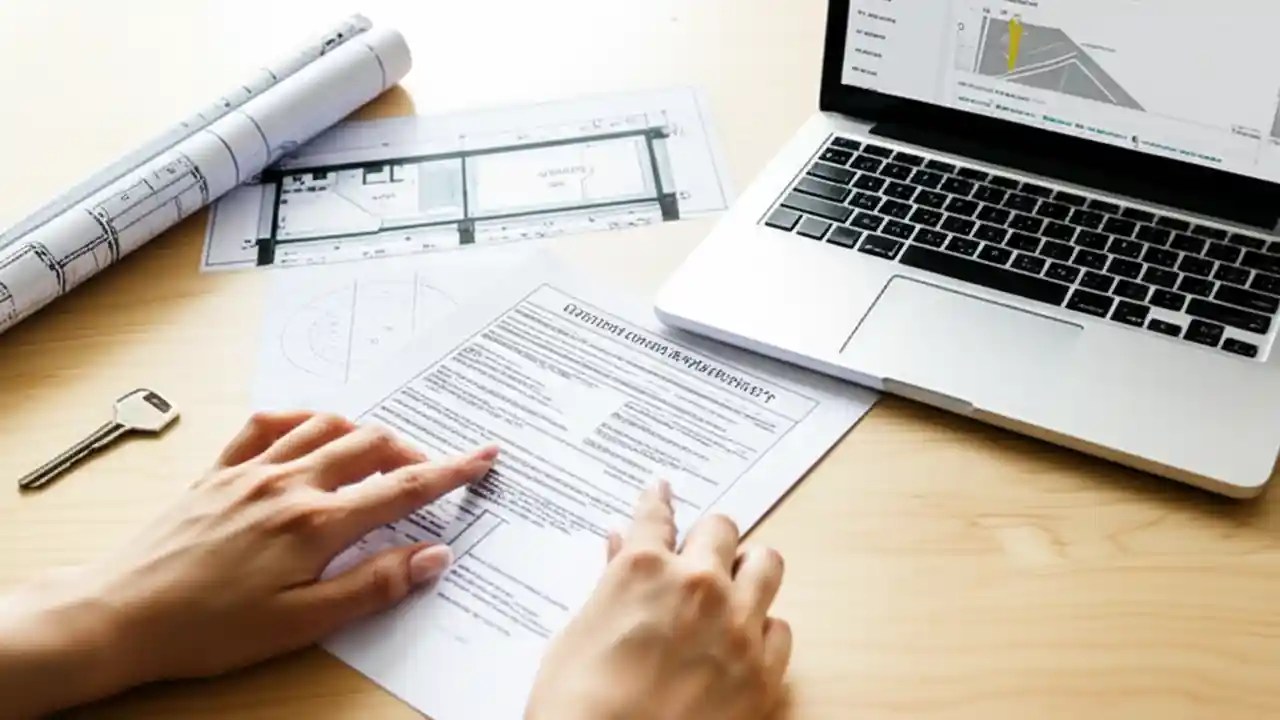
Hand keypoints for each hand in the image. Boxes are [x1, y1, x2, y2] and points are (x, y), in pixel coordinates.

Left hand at [0, 411, 496, 717]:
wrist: (120, 615)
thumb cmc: (206, 630)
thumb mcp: (300, 624)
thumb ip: (371, 586)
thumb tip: (431, 557)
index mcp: (315, 524)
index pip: (402, 488)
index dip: (450, 472)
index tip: (483, 457)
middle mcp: (287, 485)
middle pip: (371, 445)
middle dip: (415, 449)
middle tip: (439, 467)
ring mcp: (250, 472)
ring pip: (325, 425)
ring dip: (365, 430)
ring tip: (385, 449)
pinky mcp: (218, 472)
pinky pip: (266, 424)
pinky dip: (300, 417)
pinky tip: (311, 427)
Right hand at [525, 481, 791, 719]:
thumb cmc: (576, 705)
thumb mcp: (578, 633)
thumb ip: (609, 583)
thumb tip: (619, 547)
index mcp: (643, 570)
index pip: (655, 516)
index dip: (658, 502)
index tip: (662, 492)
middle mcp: (698, 586)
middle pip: (722, 529)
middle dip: (708, 539)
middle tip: (697, 556)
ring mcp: (736, 628)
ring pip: (767, 565)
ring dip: (747, 570)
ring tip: (732, 587)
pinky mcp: (762, 673)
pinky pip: (781, 628)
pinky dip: (762, 630)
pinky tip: (741, 642)